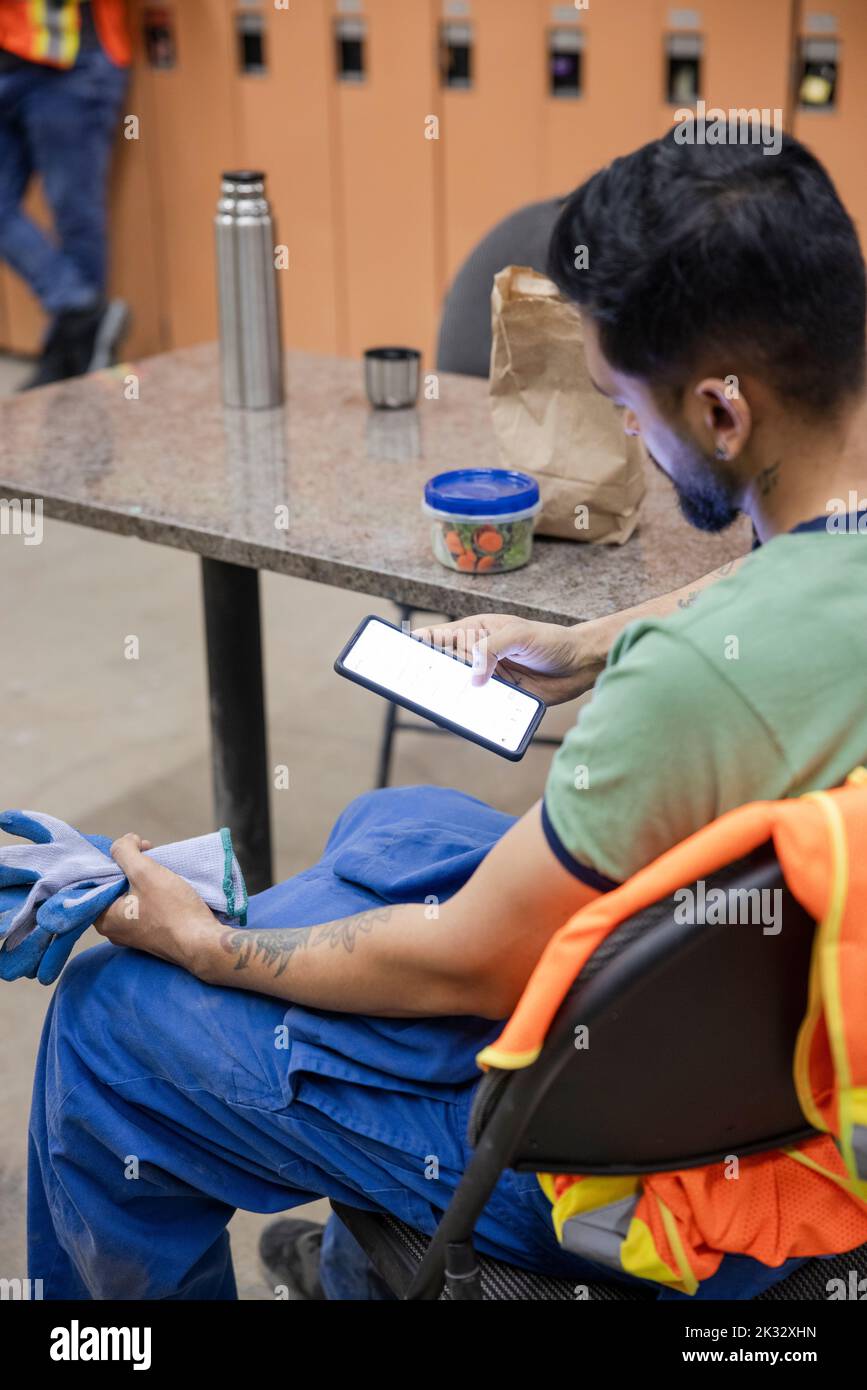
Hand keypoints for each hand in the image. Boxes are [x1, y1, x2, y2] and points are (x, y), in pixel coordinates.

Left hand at [94, 833, 219, 975]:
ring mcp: (132, 934)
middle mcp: (113, 929)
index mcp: (103, 918)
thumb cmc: (173, 910)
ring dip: (143, 877)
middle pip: (114, 886)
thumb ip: (125, 851)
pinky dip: (150, 892)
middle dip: (130, 865)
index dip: (114, 857)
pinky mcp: (151, 935)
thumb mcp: (145, 872)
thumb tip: (124, 841)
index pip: (97, 878)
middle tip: (149, 852)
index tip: (134, 847)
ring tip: (160, 865)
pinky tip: (165, 883)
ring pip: (130, 895)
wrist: (203, 942)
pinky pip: (143, 906)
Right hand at [413, 612, 614, 703]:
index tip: (397, 655)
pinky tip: (465, 720)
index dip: (416, 645)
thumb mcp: (519, 635)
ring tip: (435, 708)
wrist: (581, 665)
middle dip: (427, 677)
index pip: (438, 637)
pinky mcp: (501, 698)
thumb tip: (473, 677)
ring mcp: (488, 678)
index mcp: (475, 631)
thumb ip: (492, 649)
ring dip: (450, 698)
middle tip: (411, 688)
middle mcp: (477, 655)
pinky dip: (472, 714)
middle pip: (443, 668)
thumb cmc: (551, 641)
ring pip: (459, 690)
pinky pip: (479, 708)